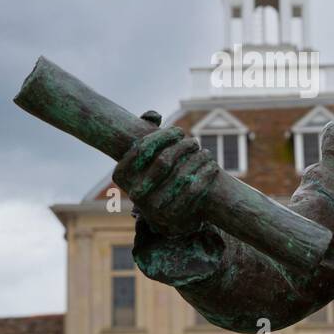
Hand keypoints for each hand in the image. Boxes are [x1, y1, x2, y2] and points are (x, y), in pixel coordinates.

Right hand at [114, 113, 218, 233]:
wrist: (168, 214)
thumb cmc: (157, 174)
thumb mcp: (146, 155)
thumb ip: (146, 130)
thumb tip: (154, 116)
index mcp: (122, 175)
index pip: (142, 148)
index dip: (164, 136)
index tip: (178, 131)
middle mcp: (134, 193)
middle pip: (164, 160)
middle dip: (183, 146)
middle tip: (193, 142)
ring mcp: (153, 208)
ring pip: (181, 175)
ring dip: (198, 159)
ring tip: (204, 153)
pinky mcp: (173, 217)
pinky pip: (194, 191)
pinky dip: (205, 175)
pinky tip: (212, 166)